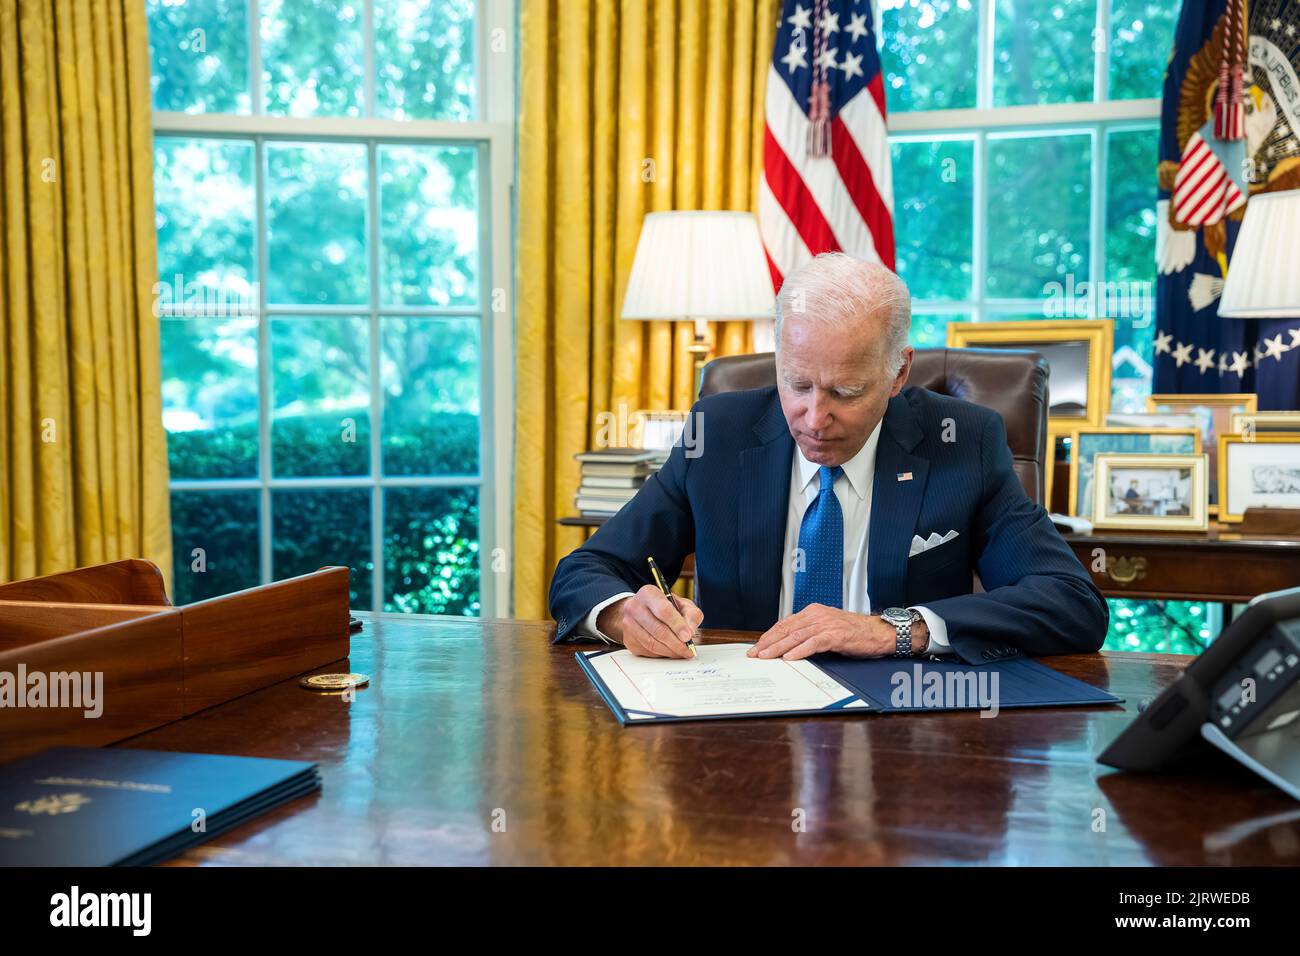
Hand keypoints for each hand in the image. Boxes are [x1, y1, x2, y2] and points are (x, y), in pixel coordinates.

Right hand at [598, 584, 702, 658]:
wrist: (642, 611)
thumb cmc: (664, 607)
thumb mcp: (682, 604)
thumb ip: (691, 615)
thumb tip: (690, 632)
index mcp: (648, 594)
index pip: (663, 610)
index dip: (677, 625)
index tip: (688, 636)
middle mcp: (634, 607)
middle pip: (657, 630)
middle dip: (676, 643)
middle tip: (688, 650)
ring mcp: (629, 624)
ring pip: (652, 643)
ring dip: (670, 651)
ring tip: (682, 652)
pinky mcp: (629, 640)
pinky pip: (647, 651)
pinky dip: (662, 654)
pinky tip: (670, 651)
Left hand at [747, 605, 928, 660]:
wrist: (878, 631)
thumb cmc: (854, 632)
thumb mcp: (827, 629)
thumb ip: (809, 633)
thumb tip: (788, 646)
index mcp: (813, 612)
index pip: (785, 623)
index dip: (769, 635)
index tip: (757, 646)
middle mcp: (817, 615)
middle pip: (786, 629)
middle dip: (768, 642)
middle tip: (755, 653)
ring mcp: (826, 624)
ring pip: (796, 636)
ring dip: (778, 648)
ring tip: (766, 656)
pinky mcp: (835, 635)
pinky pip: (813, 643)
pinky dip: (800, 651)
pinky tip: (790, 658)